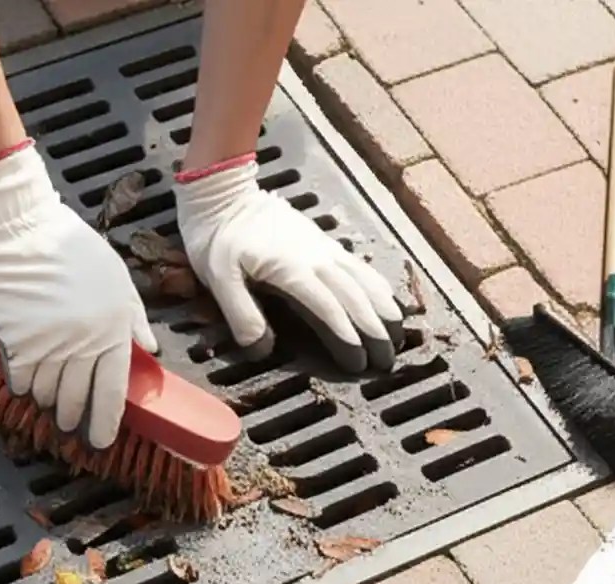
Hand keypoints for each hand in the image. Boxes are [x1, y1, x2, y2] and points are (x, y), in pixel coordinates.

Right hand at [0, 142, 157, 448]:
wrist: (21, 232)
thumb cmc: (72, 249)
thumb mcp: (118, 279)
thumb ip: (133, 318)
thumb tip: (150, 349)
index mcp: (111, 330)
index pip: (112, 390)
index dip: (107, 421)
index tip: (102, 441)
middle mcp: (81, 345)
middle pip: (76, 399)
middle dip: (73, 418)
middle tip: (70, 426)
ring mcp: (46, 346)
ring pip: (46, 394)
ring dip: (47, 403)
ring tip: (48, 404)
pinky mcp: (15, 343)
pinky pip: (20, 380)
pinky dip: (23, 387)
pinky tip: (26, 384)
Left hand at [173, 158, 404, 372]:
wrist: (222, 191)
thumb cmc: (216, 236)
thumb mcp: (217, 278)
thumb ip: (241, 314)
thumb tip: (263, 349)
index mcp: (292, 270)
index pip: (329, 308)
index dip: (347, 336)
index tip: (358, 363)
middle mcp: (317, 258)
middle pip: (355, 297)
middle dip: (375, 331)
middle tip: (386, 362)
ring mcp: (323, 248)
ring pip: (364, 280)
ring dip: (384, 309)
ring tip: (398, 335)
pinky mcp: (322, 241)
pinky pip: (359, 266)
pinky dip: (377, 286)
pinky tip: (385, 299)